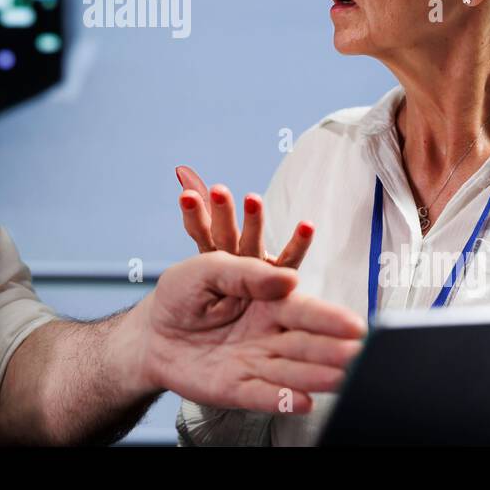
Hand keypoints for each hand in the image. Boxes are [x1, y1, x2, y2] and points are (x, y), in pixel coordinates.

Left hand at [126, 251, 365, 413]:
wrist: (149, 332)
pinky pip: (264, 396)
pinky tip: (305, 402)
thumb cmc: (181, 295)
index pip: (305, 311)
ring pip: (292, 371)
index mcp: (268, 302)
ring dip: (318, 376)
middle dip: (333, 349)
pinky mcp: (237, 389)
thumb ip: (245, 272)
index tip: (353, 325)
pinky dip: (284, 400)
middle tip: (358, 354)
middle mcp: (269, 335)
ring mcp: (256, 364)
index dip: (330, 318)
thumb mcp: (207, 268)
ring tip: (343, 377)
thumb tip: (288, 279)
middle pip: (307, 343)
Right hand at [175, 165, 313, 267]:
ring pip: (251, 244)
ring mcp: (254, 270)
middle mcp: (231, 263)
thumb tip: (181, 169)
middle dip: (222, 213)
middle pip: (225, 237)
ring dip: (253, 221)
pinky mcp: (278, 276)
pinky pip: (289, 259)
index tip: (187, 196)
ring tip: (252, 198)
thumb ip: (201, 205)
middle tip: (218, 190)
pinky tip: (308, 225)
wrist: (224, 320)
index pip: (200, 232)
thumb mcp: (207, 235)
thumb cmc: (217, 274)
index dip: (195, 215)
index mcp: (211, 255)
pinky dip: (299, 244)